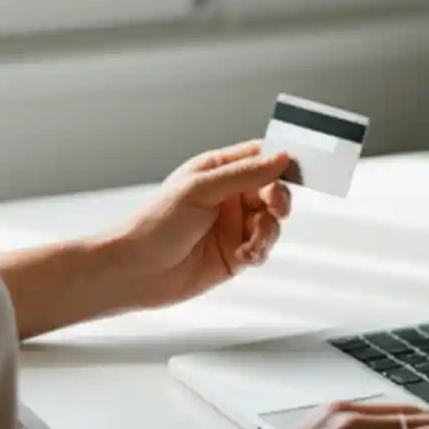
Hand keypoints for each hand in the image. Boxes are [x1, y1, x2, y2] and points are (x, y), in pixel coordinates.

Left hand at [112, 140, 290, 307]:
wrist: (136, 271)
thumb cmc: (155, 223)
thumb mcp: (201, 189)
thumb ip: (245, 173)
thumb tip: (281, 158)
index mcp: (217, 171)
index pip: (259, 157)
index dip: (279, 161)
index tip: (292, 170)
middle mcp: (229, 197)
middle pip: (273, 190)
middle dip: (278, 199)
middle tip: (275, 208)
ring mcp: (233, 226)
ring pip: (273, 222)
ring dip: (268, 231)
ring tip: (251, 241)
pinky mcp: (236, 255)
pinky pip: (264, 249)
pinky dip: (260, 251)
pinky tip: (243, 256)